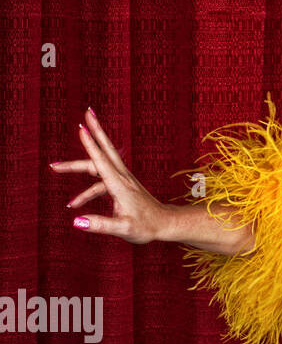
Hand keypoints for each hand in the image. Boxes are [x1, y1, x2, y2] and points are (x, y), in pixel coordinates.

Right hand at [49, 106, 173, 244]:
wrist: (165, 224)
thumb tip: (75, 220)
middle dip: (94, 132)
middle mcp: (122, 178)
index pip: (102, 160)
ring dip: (77, 166)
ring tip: (55, 167)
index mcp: (120, 185)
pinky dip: (86, 191)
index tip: (81, 128)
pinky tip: (74, 204)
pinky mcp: (123, 185)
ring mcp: (123, 180)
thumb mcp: (123, 229)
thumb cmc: (147, 226)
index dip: (90, 144)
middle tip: (86, 114)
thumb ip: (100, 225)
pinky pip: (100, 182)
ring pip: (98, 166)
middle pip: (105, 151)